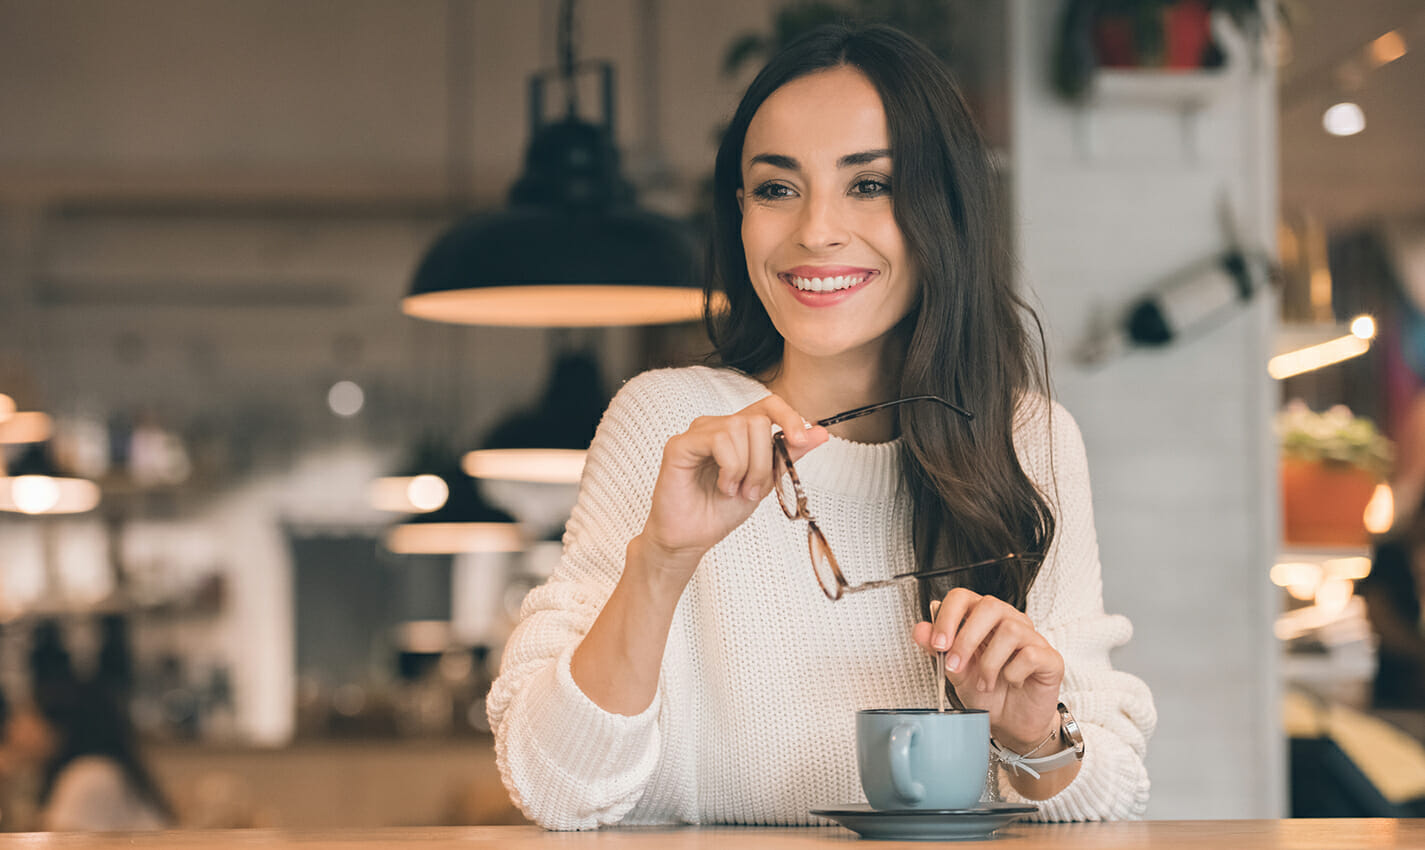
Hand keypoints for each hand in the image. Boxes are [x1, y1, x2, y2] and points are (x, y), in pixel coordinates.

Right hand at [639, 394, 828, 584]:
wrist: (692, 538)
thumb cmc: (720, 510)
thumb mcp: (765, 481)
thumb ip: (788, 454)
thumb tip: (820, 432)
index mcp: (739, 431)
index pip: (769, 405)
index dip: (789, 417)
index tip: (802, 440)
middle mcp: (718, 425)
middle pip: (758, 421)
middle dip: (763, 461)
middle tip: (751, 490)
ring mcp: (698, 432)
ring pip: (739, 429)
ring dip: (746, 468)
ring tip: (734, 490)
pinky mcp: (680, 444)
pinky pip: (719, 440)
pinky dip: (730, 467)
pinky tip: (722, 486)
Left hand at [913, 589, 1062, 752]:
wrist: (1011, 724)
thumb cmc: (987, 693)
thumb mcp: (956, 672)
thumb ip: (938, 650)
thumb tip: (920, 630)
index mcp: (982, 619)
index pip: (963, 597)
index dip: (948, 617)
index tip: (937, 644)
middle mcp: (1009, 621)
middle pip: (989, 606)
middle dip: (966, 638)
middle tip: (955, 666)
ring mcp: (1032, 638)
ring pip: (1010, 630)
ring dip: (989, 663)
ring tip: (984, 683)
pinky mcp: (1050, 658)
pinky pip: (1030, 654)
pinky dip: (1014, 672)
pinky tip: (1011, 682)